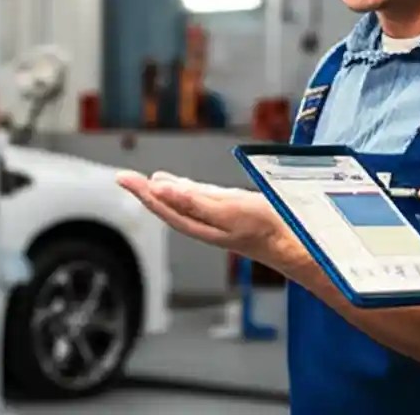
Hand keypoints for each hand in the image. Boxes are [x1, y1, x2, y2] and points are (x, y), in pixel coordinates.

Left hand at [116, 170, 307, 271]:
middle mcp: (205, 221)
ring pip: (183, 202)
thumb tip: (162, 190)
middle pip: (168, 205)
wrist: (295, 242)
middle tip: (125, 177)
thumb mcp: (227, 210)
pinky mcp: (233, 210)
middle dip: (146, 191)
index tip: (124, 178)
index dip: (143, 193)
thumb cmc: (263, 228)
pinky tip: (184, 184)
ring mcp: (218, 216)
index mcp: (198, 223)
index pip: (162, 206)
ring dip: (165, 190)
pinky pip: (201, 199)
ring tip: (148, 180)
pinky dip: (187, 189)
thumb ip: (194, 201)